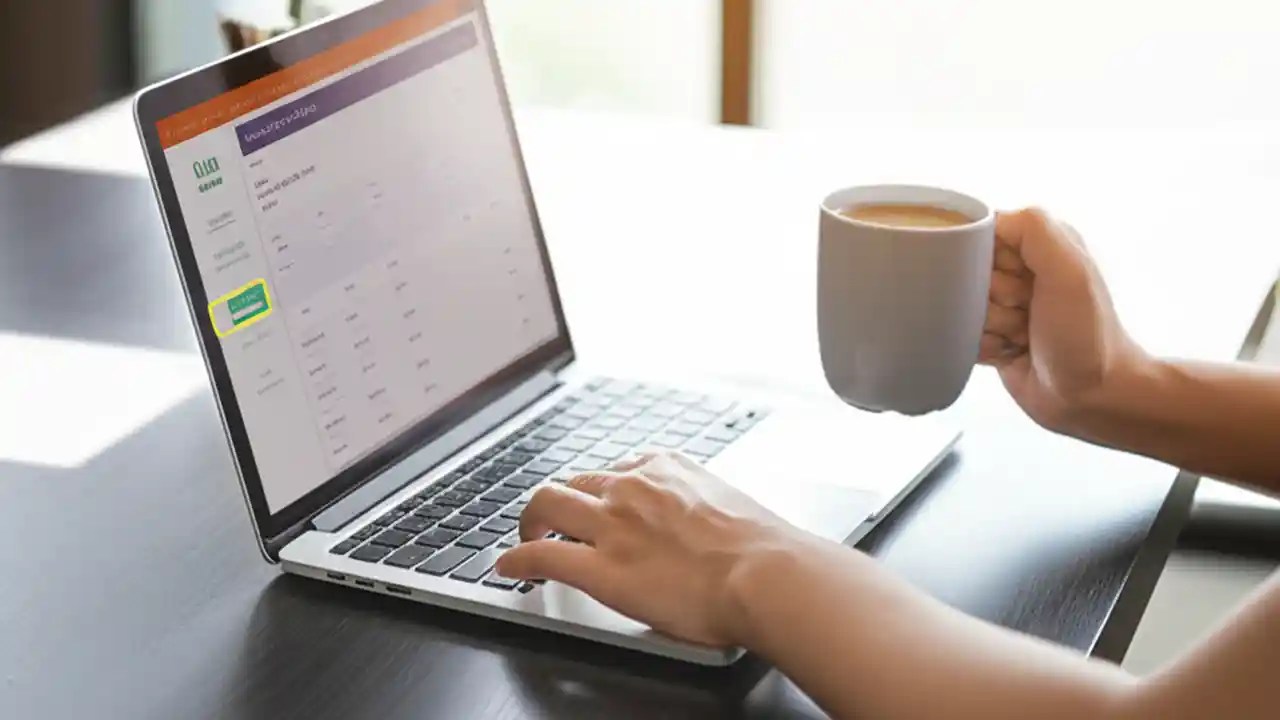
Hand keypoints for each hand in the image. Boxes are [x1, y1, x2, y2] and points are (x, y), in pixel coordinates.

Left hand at [494, 451, 798, 646]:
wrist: (764, 573)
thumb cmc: (761, 548)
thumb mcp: (727, 503)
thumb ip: (699, 504)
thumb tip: (701, 525)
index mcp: (665, 467)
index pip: (617, 469)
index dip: (603, 490)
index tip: (601, 502)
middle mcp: (631, 486)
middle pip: (575, 481)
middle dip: (561, 500)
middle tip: (554, 519)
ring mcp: (611, 525)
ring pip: (546, 503)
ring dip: (530, 519)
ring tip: (525, 535)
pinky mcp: (598, 567)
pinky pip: (540, 554)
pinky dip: (517, 558)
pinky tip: (510, 566)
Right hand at [979, 208, 1148, 433]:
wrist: (1092, 397)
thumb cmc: (1086, 334)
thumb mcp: (1070, 269)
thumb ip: (1033, 230)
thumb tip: (985, 220)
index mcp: (1040, 244)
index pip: (982, 232)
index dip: (988, 257)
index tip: (1017, 278)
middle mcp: (1020, 270)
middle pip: (967, 270)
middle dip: (990, 296)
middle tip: (1025, 311)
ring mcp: (1003, 306)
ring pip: (960, 305)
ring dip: (988, 325)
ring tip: (1022, 336)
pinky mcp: (990, 337)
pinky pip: (959, 334)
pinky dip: (982, 346)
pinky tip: (1011, 353)